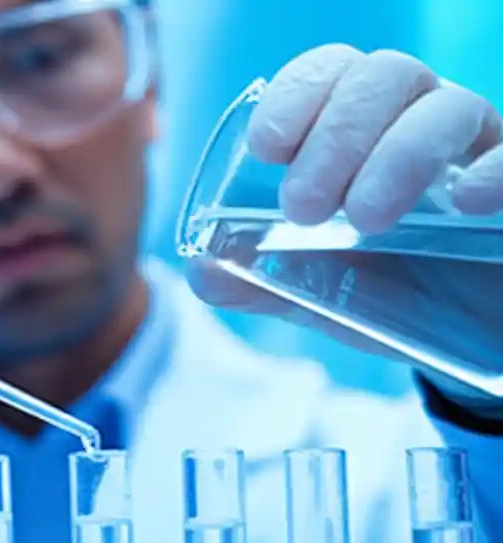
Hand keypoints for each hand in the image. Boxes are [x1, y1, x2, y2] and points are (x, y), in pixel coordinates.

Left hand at [187, 45, 502, 410]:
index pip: (330, 73)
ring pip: (447, 105)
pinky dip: (493, 169)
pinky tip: (462, 203)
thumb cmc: (389, 287)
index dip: (296, 95)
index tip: (267, 147)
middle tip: (304, 206)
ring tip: (365, 219)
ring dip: (398, 154)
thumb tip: (203, 273)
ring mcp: (479, 146)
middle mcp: (420, 118)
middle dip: (335, 136)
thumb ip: (259, 277)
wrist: (469, 335)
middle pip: (384, 77)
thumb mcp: (315, 286)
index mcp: (362, 125)